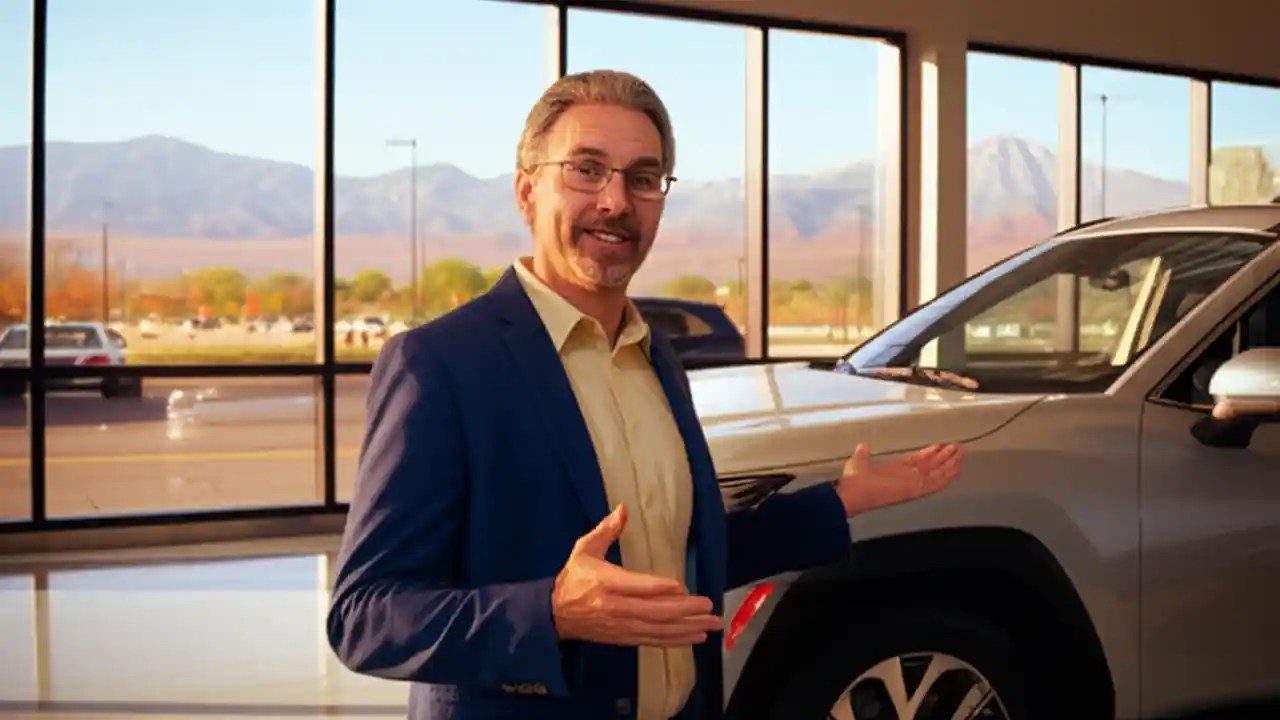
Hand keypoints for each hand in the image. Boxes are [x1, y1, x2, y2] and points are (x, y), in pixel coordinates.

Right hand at [551, 504, 721, 646]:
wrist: (554, 614)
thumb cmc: (574, 578)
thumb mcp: (585, 549)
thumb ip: (606, 530)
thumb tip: (623, 509)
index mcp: (605, 583)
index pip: (635, 586)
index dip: (657, 588)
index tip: (680, 586)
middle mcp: (615, 608)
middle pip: (653, 611)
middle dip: (684, 610)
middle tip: (709, 606)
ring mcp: (621, 626)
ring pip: (658, 629)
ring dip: (687, 628)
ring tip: (711, 625)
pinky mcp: (624, 638)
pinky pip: (654, 641)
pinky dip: (676, 640)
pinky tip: (695, 637)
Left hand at [836, 442, 963, 515]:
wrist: (851, 495)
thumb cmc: (853, 481)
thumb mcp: (858, 462)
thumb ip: (863, 454)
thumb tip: (863, 446)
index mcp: (894, 471)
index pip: (916, 461)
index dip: (929, 453)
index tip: (940, 446)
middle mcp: (906, 478)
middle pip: (930, 466)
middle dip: (944, 457)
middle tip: (958, 447)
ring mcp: (911, 484)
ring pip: (936, 473)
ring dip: (949, 463)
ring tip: (961, 453)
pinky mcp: (914, 489)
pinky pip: (934, 482)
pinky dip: (946, 475)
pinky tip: (957, 468)